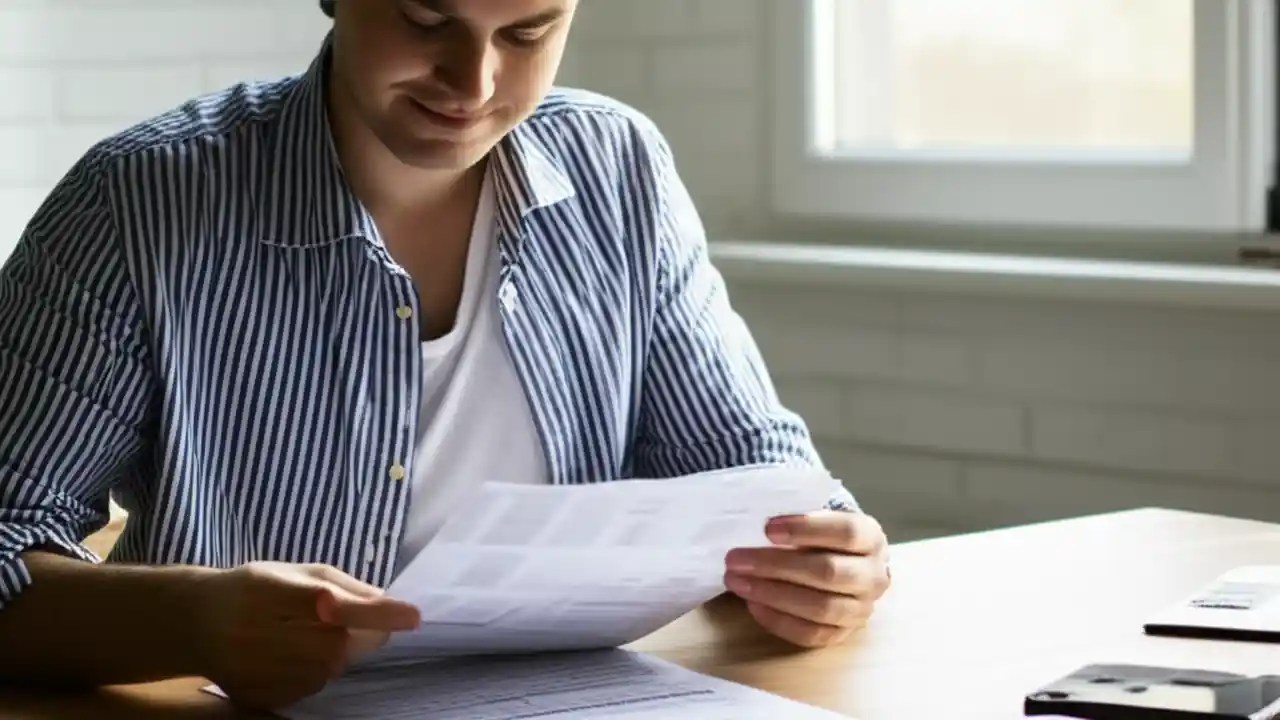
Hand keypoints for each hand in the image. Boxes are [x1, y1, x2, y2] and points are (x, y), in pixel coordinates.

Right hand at [192, 562, 419, 709]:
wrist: (194, 622)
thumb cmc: (255, 588)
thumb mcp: (296, 572)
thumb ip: (345, 586)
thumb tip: (390, 605)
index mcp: (266, 589)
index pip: (326, 603)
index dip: (369, 611)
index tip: (410, 616)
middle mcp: (255, 632)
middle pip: (336, 645)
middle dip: (357, 634)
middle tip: (344, 620)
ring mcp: (252, 669)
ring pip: (327, 669)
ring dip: (337, 654)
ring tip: (310, 635)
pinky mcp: (255, 695)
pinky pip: (309, 687)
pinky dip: (316, 672)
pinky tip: (293, 655)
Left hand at [724, 512, 889, 647]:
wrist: (843, 563)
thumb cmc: (821, 534)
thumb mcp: (817, 516)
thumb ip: (796, 517)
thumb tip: (756, 525)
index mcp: (871, 537)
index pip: (846, 532)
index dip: (805, 529)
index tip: (766, 529)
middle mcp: (874, 575)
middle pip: (828, 572)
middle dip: (776, 566)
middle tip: (735, 559)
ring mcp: (862, 609)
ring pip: (821, 608)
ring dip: (773, 595)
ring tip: (737, 582)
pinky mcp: (844, 634)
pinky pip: (811, 634)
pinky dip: (778, 620)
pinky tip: (752, 604)